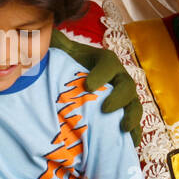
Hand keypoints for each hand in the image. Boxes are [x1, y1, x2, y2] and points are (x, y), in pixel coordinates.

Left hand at [49, 30, 142, 145]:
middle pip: (127, 86)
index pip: (108, 64)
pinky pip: (133, 125)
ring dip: (132, 117)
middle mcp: (118, 78)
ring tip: (123, 128)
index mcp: (104, 61)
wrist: (70, 83)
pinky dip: (134, 135)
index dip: (102, 74)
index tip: (88, 85)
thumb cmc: (65, 66)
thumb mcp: (59, 51)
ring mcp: (123, 98)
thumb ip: (53, 42)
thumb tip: (44, 33)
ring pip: (134, 105)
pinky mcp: (122, 115)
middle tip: (105, 108)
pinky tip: (130, 145)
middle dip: (119, 97)